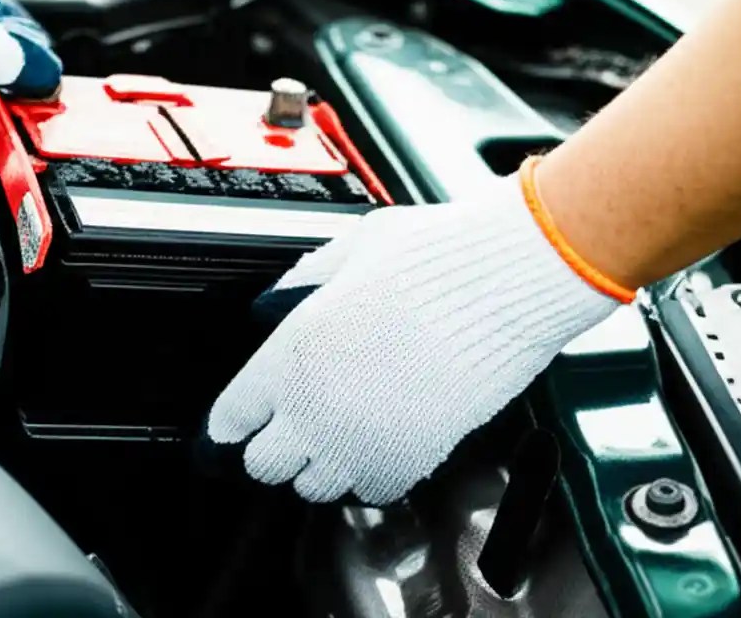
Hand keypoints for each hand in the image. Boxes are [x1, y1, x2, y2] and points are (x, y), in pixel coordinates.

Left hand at [207, 173, 618, 503]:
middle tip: (293, 423)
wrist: (508, 280)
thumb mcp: (350, 249)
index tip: (241, 419)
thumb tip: (283, 297)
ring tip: (341, 431)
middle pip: (264, 465)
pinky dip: (368, 476)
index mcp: (291, 354)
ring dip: (319, 464)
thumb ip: (305, 281)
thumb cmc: (436, 256)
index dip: (234, 419)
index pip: (231, 417)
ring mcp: (365, 440)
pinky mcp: (413, 458)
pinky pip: (370, 492)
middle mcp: (318, 408)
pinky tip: (380, 441)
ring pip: (313, 487)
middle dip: (273, 446)